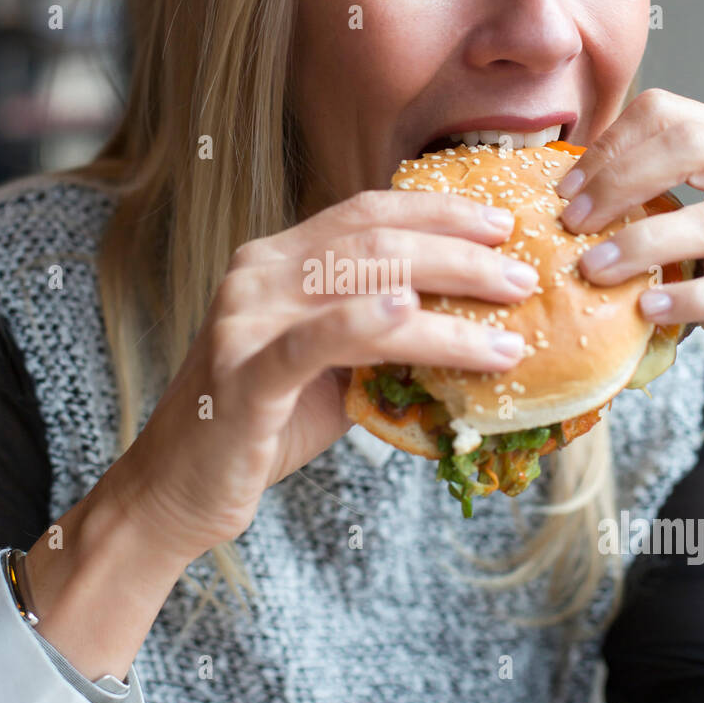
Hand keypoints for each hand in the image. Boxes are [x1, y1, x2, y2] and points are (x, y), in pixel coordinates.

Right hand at [108, 190, 538, 566]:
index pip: (366, 214)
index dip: (436, 211)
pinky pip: (314, 341)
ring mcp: (245, 322)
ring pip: (359, 284)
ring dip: (445, 299)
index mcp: (276, 262)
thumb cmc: (263, 427)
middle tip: (522, 275)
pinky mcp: (244, 377)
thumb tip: (470, 324)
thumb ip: (380, 336)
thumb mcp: (330, 369)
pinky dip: (367, 321)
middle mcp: (257, 276)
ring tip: (507, 319)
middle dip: (458, 252)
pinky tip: (414, 312)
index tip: (499, 224)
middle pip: (373, 241)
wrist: (181, 491)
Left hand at [556, 88, 703, 382]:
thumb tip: (569, 209)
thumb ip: (652, 208)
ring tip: (595, 269)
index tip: (565, 192)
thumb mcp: (695, 227)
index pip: (666, 115)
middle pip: (689, 146)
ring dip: (643, 243)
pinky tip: (650, 309)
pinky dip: (690, 298)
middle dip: (618, 182)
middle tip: (573, 223)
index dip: (608, 148)